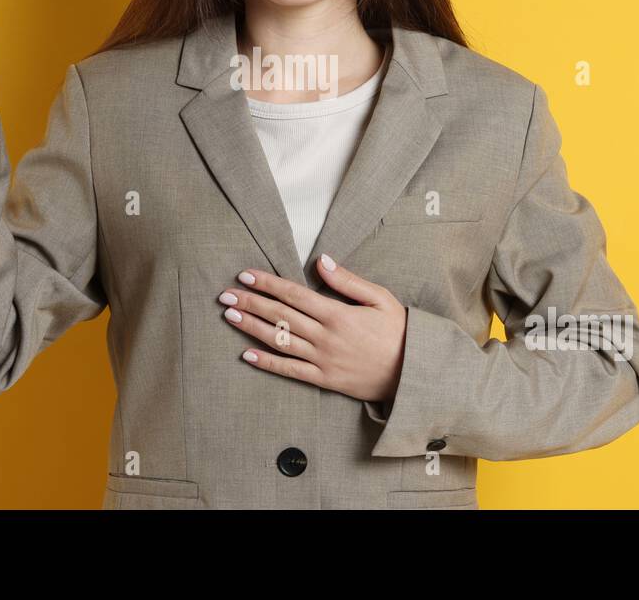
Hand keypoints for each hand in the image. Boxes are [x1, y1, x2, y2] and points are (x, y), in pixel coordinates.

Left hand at [218, 254, 407, 405]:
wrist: (413, 373)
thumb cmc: (399, 331)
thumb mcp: (379, 298)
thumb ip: (347, 280)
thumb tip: (320, 260)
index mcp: (338, 314)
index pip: (293, 294)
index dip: (267, 284)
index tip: (245, 275)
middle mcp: (325, 337)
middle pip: (280, 316)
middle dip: (250, 303)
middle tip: (225, 294)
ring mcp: (322, 360)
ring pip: (279, 341)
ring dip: (251, 328)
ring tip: (230, 316)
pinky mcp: (324, 379)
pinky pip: (290, 370)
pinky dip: (267, 363)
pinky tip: (246, 355)